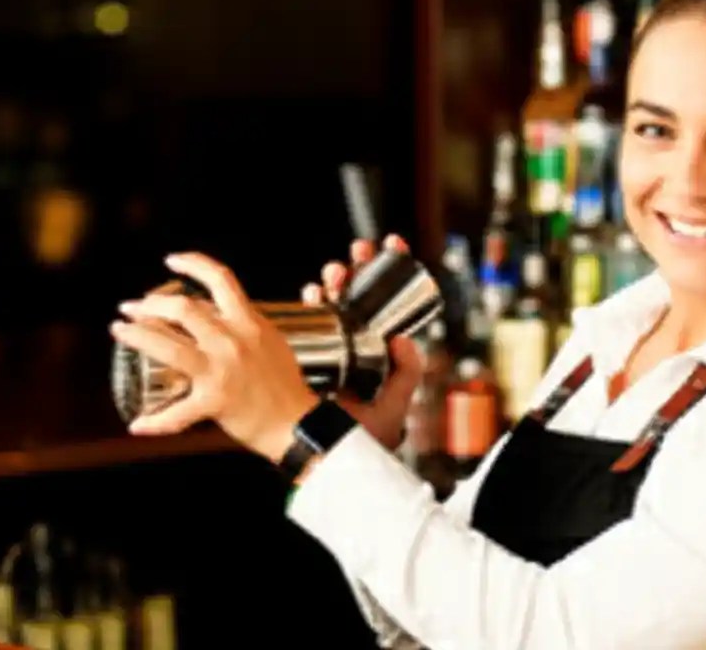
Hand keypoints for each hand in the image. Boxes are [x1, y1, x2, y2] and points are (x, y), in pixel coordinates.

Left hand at [110, 252, 317, 463]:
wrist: (297, 423)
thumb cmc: (286, 384)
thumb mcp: (270, 341)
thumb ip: (245, 325)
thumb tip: (217, 313)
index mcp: (250, 323)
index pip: (221, 280)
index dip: (193, 263)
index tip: (171, 260)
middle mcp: (234, 341)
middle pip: (183, 308)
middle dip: (151, 303)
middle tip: (133, 307)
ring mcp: (222, 370)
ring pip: (168, 345)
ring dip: (137, 335)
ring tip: (121, 329)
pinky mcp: (214, 402)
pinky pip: (176, 413)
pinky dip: (155, 421)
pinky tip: (139, 424)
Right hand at [301, 234, 423, 450]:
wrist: (321, 461)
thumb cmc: (358, 440)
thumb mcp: (393, 405)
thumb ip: (407, 373)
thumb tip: (403, 337)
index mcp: (375, 350)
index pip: (384, 301)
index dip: (389, 267)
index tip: (393, 244)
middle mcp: (351, 342)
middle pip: (357, 291)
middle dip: (358, 266)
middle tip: (358, 253)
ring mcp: (326, 345)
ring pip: (331, 298)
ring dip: (334, 277)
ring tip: (334, 275)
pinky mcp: (298, 352)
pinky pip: (302, 317)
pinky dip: (309, 299)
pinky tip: (313, 295)